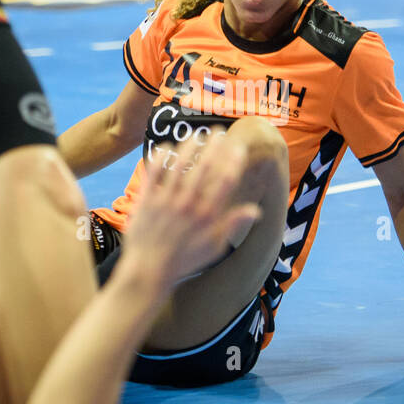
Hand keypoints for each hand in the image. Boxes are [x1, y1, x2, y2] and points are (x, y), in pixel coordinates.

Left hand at [125, 136, 260, 290]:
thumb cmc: (184, 261)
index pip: (225, 180)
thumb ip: (233, 225)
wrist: (148, 271)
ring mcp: (166, 201)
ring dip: (189, 146)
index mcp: (207, 216)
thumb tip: (256, 210)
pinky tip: (167, 146)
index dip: (233, 160)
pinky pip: (154, 172)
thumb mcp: (214, 247)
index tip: (238, 147)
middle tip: (219, 132)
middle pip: (204, 167)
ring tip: (196, 134)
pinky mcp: (147, 200)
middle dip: (214, 146)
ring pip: (179, 165)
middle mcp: (188, 204)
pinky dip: (160, 157)